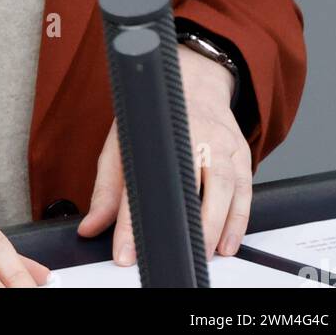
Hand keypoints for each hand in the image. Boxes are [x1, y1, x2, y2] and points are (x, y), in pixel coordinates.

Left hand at [76, 45, 252, 264]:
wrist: (194, 78)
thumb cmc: (155, 114)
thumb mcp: (123, 142)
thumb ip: (108, 188)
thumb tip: (91, 227)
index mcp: (152, 132)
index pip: (136, 183)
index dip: (129, 222)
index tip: (124, 252)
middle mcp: (189, 134)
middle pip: (188, 183)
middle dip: (183, 225)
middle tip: (173, 256)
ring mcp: (219, 141)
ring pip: (224, 186)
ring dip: (215, 226)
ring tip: (203, 256)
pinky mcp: (240, 150)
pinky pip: (245, 188)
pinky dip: (239, 220)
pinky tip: (227, 243)